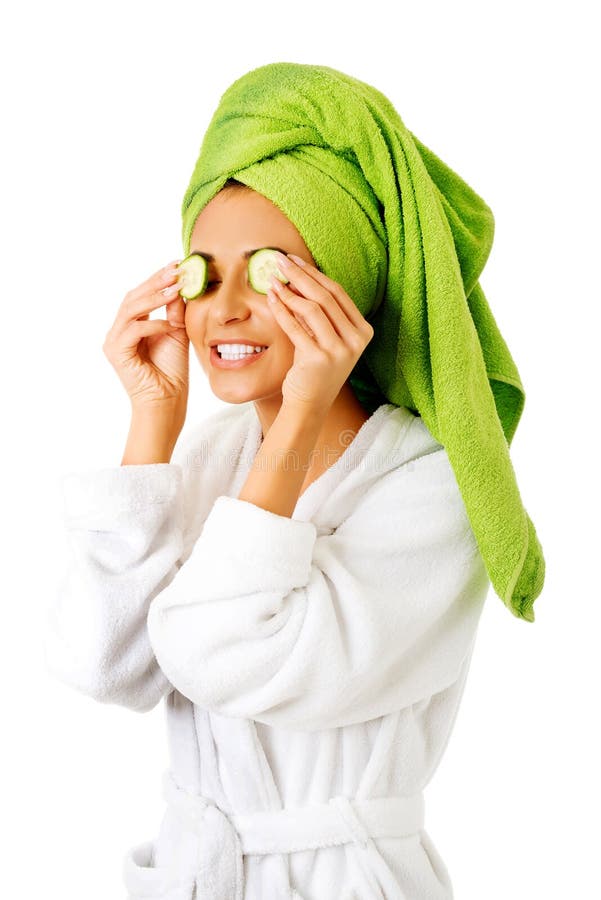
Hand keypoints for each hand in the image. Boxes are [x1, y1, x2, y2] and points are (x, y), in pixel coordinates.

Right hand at [102, 260, 189, 414]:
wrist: (167, 402)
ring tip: (176, 288)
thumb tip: (180, 286)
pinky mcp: (116, 353)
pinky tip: (172, 325)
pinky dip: (154, 324)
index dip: (157, 279)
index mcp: (131, 325)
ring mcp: (114, 341)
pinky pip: (134, 330)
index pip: (141, 295)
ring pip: (131, 309)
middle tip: (176, 270)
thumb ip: (175, 312)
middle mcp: (118, 331)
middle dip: (155, 282)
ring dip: (155, 297)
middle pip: (133, 297)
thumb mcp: (177, 334)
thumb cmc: (171, 373)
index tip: (177, 265)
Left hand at [268, 253, 373, 412]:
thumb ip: (319, 311)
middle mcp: (356, 341)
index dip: (314, 273)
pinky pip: (296, 326)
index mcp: (363, 331)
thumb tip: (296, 275)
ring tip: (273, 281)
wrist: (310, 404)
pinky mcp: (318, 359)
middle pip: (325, 297)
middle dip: (300, 275)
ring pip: (311, 309)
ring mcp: (339, 351)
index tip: (295, 260)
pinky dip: (282, 310)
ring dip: (289, 292)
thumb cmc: (315, 367)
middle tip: (280, 261)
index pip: (338, 293)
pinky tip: (271, 299)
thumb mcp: (325, 337)